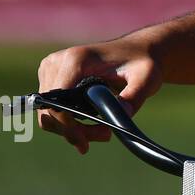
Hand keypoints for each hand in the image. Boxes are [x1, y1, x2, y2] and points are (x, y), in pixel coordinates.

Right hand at [36, 42, 161, 153]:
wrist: (139, 50)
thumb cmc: (144, 63)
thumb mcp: (146, 78)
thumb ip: (133, 97)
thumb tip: (119, 116)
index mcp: (76, 60)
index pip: (58, 103)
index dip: (69, 127)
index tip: (85, 144)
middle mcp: (57, 62)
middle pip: (51, 111)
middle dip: (73, 131)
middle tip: (104, 136)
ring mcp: (51, 68)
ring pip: (48, 113)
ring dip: (70, 129)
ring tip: (102, 132)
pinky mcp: (51, 75)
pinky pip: (52, 108)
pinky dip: (67, 121)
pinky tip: (92, 125)